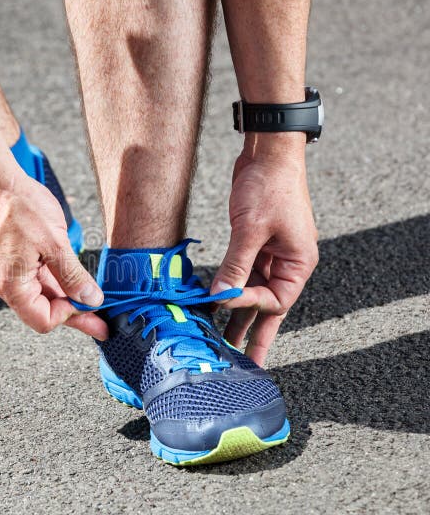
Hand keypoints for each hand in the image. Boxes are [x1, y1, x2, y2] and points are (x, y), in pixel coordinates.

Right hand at [0, 169, 107, 339]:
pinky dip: (52, 282)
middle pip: (41, 309)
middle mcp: (1, 283)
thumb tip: (90, 299)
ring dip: (63, 296)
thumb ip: (72, 276)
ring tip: (90, 297)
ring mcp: (2, 272)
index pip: (42, 320)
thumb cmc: (19, 204)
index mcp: (10, 283)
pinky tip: (71, 280)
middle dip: (72, 312)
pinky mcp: (7, 261)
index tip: (93, 306)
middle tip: (100, 320)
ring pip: (38, 294)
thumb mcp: (55, 241)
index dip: (70, 316)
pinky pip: (31, 279)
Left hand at [211, 134, 318, 364]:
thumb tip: (220, 296)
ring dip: (237, 313)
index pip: (276, 299)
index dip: (249, 303)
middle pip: (270, 306)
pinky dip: (230, 287)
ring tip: (224, 340)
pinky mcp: (254, 244)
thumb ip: (236, 265)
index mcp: (299, 262)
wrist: (266, 152)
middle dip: (255, 332)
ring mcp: (271, 254)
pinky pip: (242, 274)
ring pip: (253, 292)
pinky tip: (215, 302)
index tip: (224, 300)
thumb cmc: (270, 186)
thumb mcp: (250, 229)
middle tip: (243, 362)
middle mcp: (288, 263)